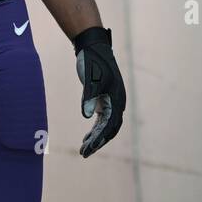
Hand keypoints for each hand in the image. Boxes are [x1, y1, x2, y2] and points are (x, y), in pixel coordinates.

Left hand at [72, 27, 125, 157]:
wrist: (93, 47)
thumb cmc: (92, 62)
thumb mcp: (89, 80)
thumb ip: (88, 98)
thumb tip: (87, 116)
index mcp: (117, 98)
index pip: (111, 125)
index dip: (100, 139)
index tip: (89, 148)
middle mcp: (117, 102)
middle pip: (110, 129)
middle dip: (98, 142)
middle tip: (84, 154)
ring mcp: (111, 101)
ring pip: (106, 126)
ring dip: (96, 138)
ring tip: (83, 149)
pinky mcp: (104, 99)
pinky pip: (102, 119)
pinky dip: (95, 129)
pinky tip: (87, 137)